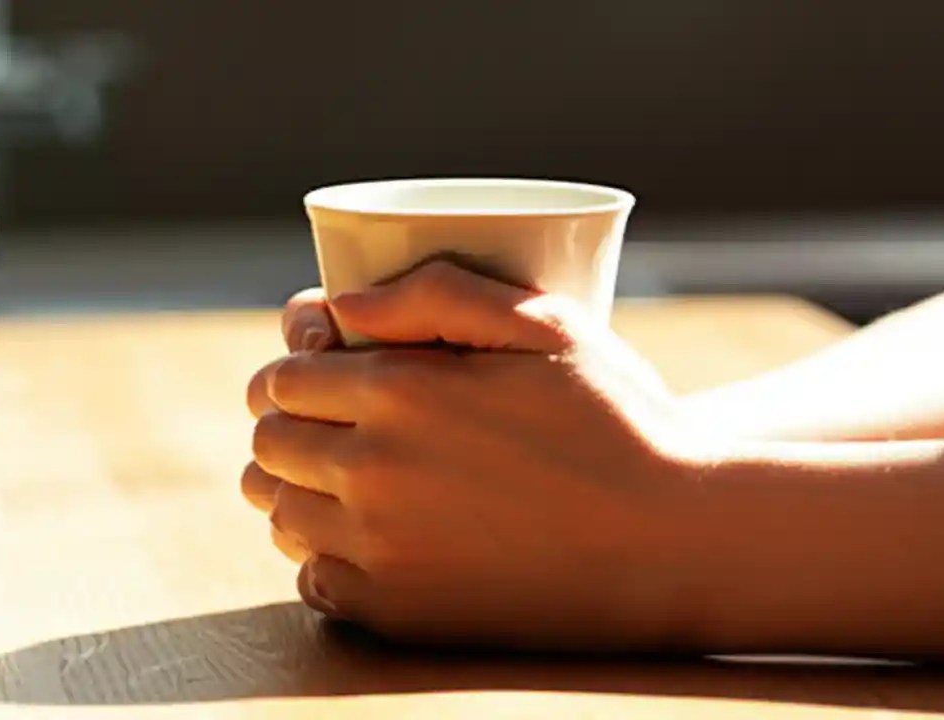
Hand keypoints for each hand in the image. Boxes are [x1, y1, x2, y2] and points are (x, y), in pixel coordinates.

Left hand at [244, 262, 696, 648]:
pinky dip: (326, 558)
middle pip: (268, 446)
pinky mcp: (397, 613)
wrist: (675, 541)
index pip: (282, 380)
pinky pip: (312, 581)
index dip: (294, 374)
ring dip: (299, 491)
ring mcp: (380, 550)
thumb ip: (435, 294)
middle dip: (289, 427)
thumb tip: (338, 304)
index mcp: (399, 391)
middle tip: (331, 428)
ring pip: (279, 513)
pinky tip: (373, 542)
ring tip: (347, 483)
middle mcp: (372, 471)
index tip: (319, 379)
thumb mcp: (547, 323)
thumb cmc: (617, 420)